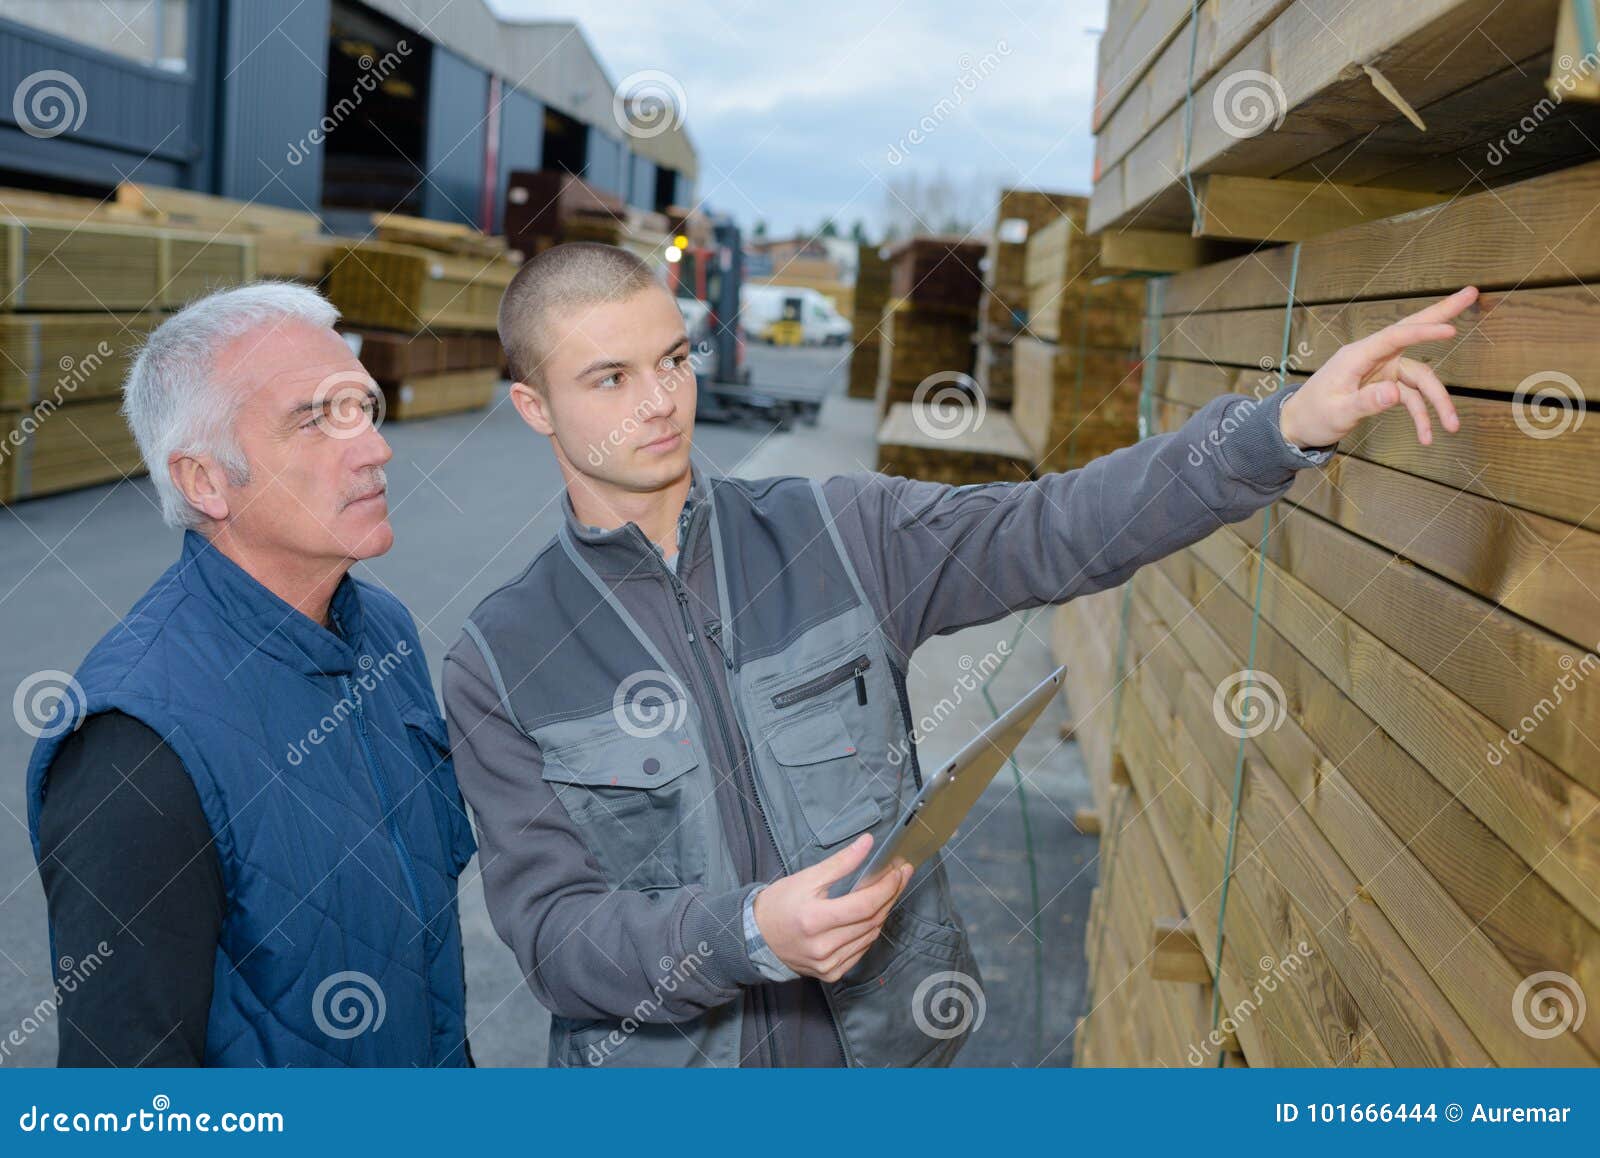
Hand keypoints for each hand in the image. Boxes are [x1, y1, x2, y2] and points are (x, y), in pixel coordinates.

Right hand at [752, 833, 912, 981]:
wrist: (757, 938)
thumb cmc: (780, 903)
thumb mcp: (806, 878)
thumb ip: (840, 863)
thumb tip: (868, 843)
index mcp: (814, 920)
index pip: (864, 906)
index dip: (886, 888)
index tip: (899, 871)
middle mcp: (823, 947)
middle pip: (871, 921)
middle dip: (891, 895)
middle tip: (901, 875)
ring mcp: (828, 965)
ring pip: (870, 936)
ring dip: (883, 912)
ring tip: (889, 891)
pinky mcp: (831, 974)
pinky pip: (861, 950)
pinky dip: (870, 930)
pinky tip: (872, 914)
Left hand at [1278, 286, 1475, 449]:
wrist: (1298, 426)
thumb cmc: (1313, 415)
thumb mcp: (1337, 413)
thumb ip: (1366, 403)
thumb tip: (1394, 393)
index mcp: (1357, 355)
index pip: (1394, 336)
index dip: (1423, 331)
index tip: (1450, 329)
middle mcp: (1372, 357)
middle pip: (1412, 331)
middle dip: (1442, 314)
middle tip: (1472, 294)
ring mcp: (1381, 370)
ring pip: (1420, 378)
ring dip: (1437, 402)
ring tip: (1452, 427)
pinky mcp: (1385, 385)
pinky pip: (1411, 397)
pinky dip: (1421, 415)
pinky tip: (1427, 435)